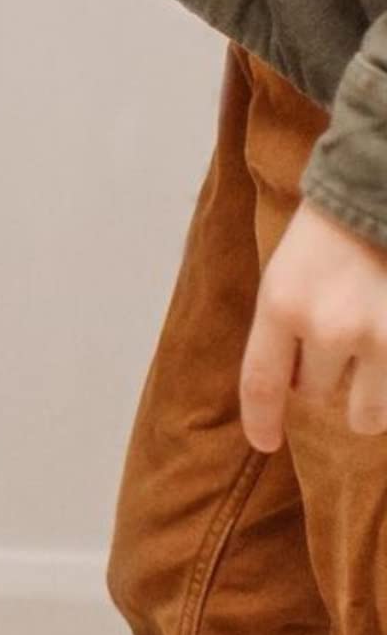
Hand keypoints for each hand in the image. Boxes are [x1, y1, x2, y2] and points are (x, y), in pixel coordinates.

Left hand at [240, 201, 386, 447]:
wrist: (383, 191)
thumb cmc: (334, 230)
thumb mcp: (286, 274)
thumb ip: (283, 328)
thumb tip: (291, 387)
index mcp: (281, 305)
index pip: (261, 383)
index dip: (261, 421)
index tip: (266, 443)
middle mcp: (329, 326)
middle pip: (316, 394)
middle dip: (324, 380)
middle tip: (341, 344)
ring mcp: (381, 334)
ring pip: (367, 409)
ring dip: (368, 395)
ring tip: (372, 354)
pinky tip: (385, 349)